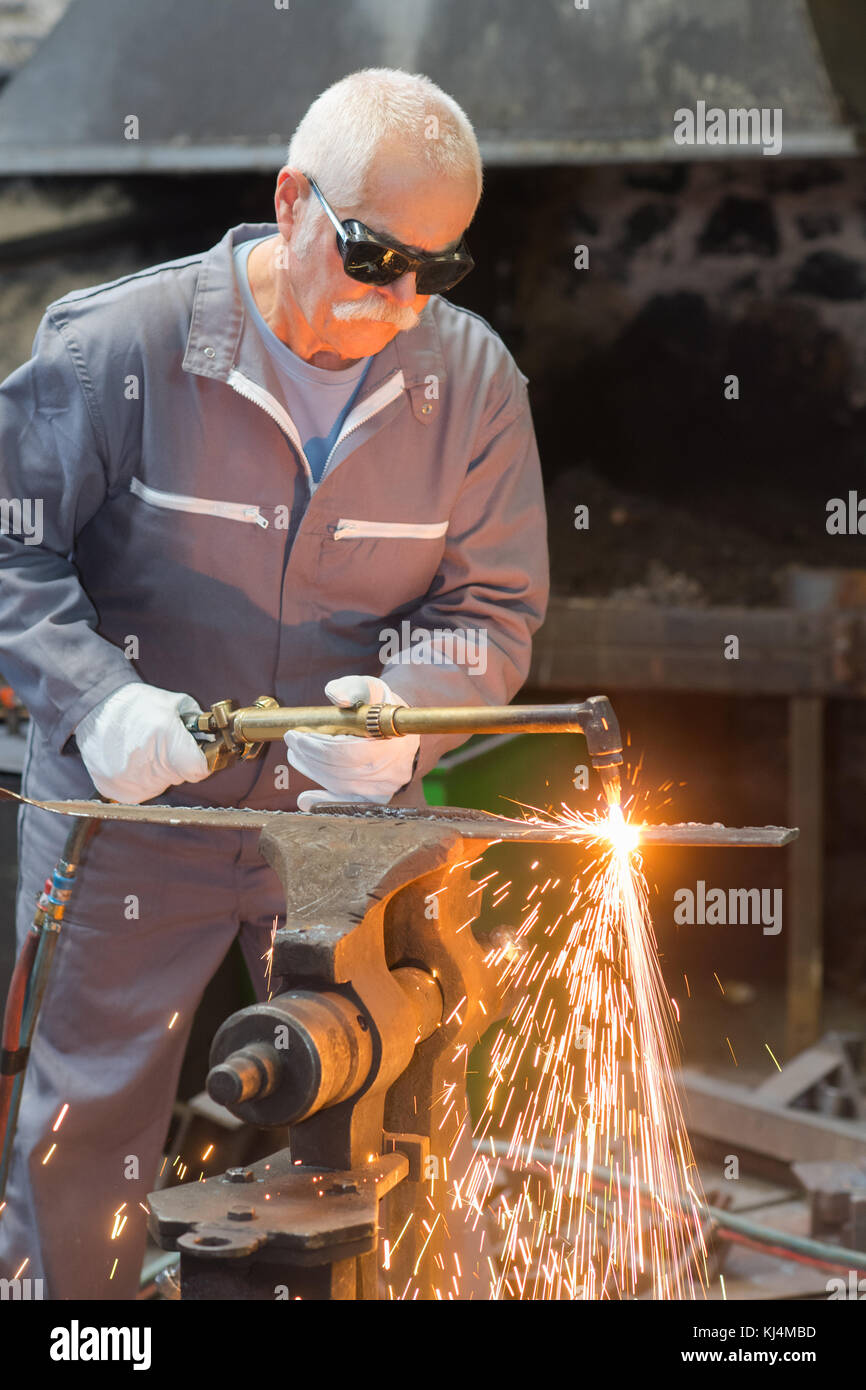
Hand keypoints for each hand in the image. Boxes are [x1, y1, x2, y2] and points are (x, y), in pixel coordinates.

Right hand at [75, 681, 209, 803]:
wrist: (94, 706)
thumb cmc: (135, 702)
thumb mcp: (176, 704)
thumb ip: (199, 725)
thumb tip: (213, 741)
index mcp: (165, 737)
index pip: (199, 770)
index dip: (200, 760)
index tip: (196, 754)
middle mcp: (146, 762)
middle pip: (179, 777)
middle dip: (178, 762)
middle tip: (164, 744)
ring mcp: (127, 779)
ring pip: (160, 786)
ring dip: (159, 772)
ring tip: (145, 749)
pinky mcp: (113, 788)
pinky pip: (140, 791)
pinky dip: (140, 779)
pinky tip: (132, 759)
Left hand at [284, 675, 419, 811]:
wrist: (398, 727)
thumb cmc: (379, 704)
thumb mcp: (367, 687)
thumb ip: (350, 687)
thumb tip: (338, 697)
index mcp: (391, 739)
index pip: (347, 752)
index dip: (316, 747)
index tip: (295, 735)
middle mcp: (391, 768)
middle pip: (341, 771)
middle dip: (309, 757)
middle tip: (292, 743)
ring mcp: (386, 786)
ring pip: (340, 786)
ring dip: (312, 771)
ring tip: (296, 755)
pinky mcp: (378, 797)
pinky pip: (348, 803)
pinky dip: (324, 802)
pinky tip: (306, 799)